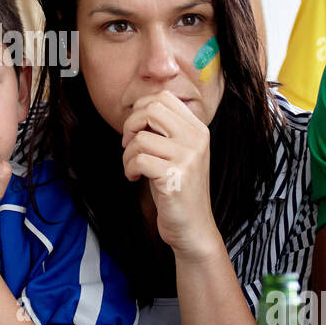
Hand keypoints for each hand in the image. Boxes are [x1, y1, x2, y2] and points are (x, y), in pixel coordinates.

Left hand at [120, 91, 217, 260]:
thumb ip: (165, 130)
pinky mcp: (175, 176)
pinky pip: (139, 159)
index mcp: (198, 129)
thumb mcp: (177, 152)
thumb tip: (138, 108)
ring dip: (127, 154)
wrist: (192, 226)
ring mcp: (188, 157)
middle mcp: (196, 139)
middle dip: (130, 125)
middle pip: (152, 109)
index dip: (141, 109)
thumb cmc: (177, 188)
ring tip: (133, 168)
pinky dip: (129, 169)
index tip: (136, 130)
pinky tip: (135, 178)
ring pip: (141, 138)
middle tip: (128, 145)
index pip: (164, 98)